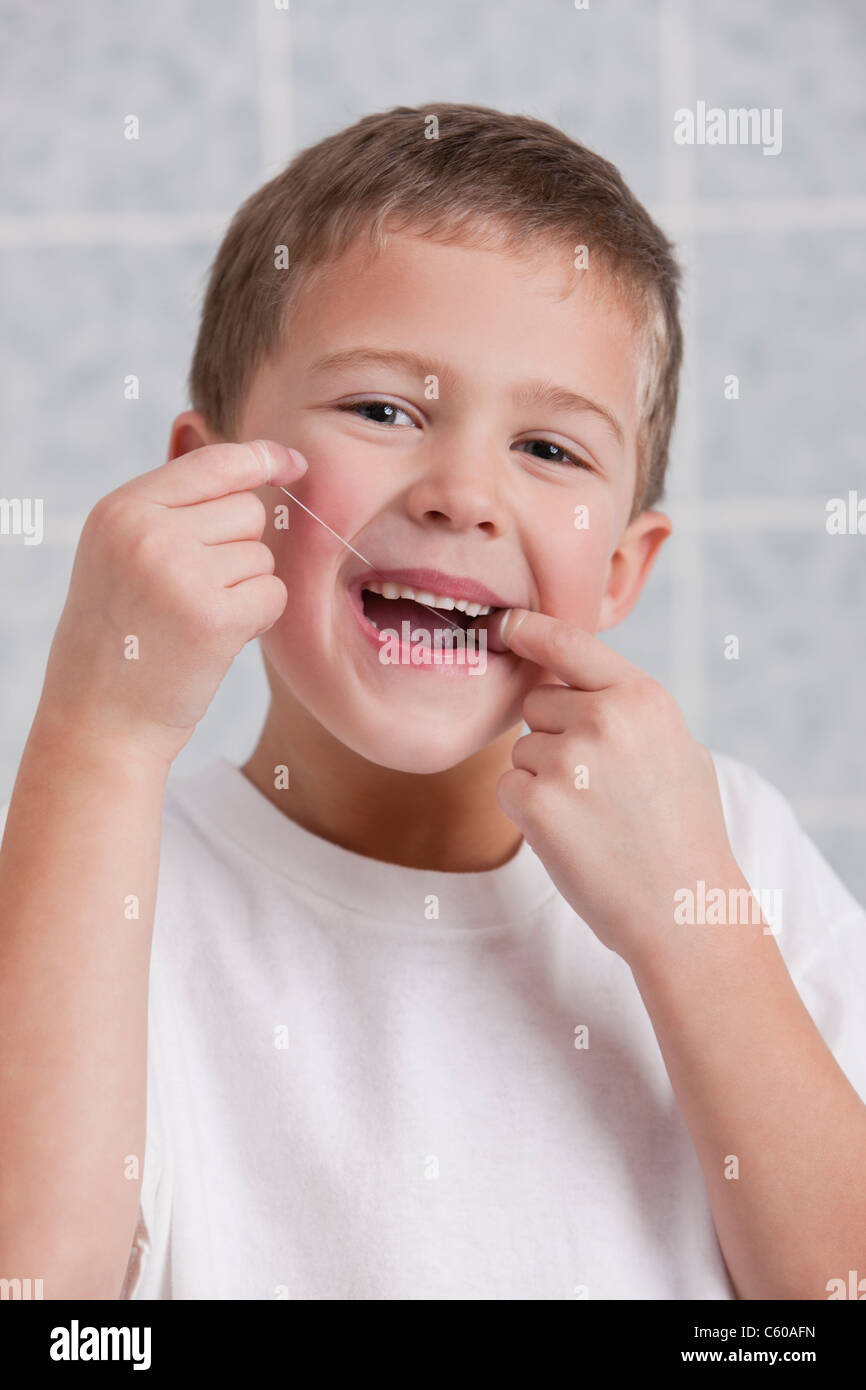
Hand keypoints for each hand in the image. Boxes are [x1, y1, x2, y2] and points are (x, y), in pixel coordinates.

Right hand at [38, 440, 307, 767]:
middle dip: (240, 549)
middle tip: (196, 591)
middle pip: (247, 510)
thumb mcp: (119, 552)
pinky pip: (273, 594)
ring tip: (197, 620)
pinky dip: (258, 619)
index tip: (293, 462)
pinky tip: (219, 640)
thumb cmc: (119, 636)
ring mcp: (180, 573)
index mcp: (121, 508)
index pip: (214, 461)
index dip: (262, 458)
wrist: (99, 720)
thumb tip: (227, 444)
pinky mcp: (214, 618)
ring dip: (246, 589)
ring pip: (262, 556)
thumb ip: (169, 504)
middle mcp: (147, 532)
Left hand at [491, 609, 738, 965]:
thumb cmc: (683, 832)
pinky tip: (572, 836)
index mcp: (643, 697)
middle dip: (553, 735)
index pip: (572, 644)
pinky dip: (528, 810)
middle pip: (538, 701)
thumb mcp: (676, 748)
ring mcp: (568, 760)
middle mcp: (605, 719)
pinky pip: (508, 787)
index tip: (505, 622)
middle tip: (598, 785)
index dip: (531, 630)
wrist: (685, 910)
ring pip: (522, 749)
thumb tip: (567, 677)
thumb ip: (626, 708)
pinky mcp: (537, 804)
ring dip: (543, 778)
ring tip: (594, 816)